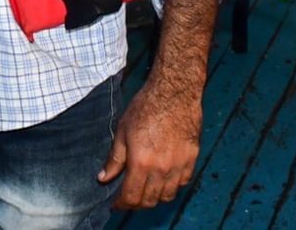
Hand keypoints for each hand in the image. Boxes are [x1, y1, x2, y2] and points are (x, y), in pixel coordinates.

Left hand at [99, 80, 202, 208]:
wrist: (174, 92)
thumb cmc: (146, 106)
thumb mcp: (123, 131)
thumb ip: (115, 159)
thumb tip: (103, 178)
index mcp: (141, 162)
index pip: (130, 197)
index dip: (121, 204)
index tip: (116, 204)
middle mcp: (161, 168)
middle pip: (149, 200)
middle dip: (136, 203)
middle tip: (129, 198)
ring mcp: (179, 165)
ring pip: (167, 195)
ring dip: (154, 197)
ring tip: (145, 189)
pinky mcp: (192, 159)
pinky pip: (182, 183)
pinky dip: (172, 186)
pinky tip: (163, 178)